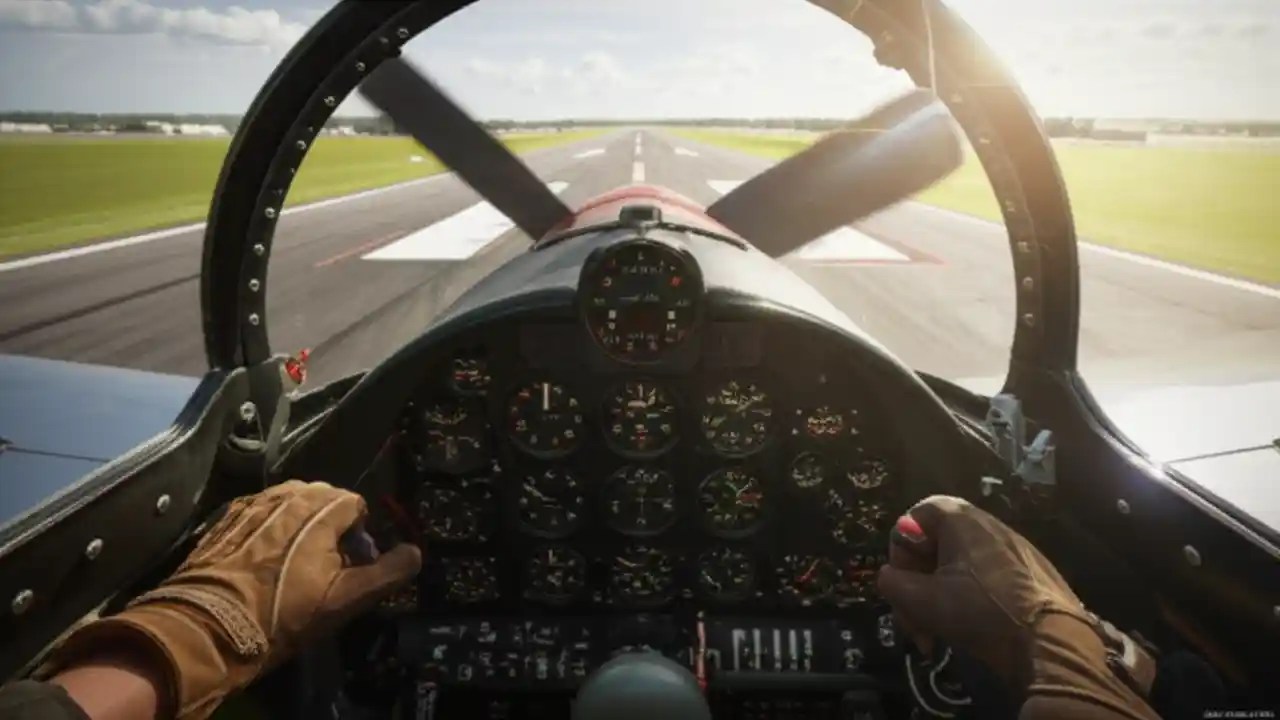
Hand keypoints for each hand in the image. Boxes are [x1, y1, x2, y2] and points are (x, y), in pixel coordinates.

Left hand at [46, 481, 420, 719]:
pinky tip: (262, 562)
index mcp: (321, 508)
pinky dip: (269, 529)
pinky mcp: (226, 517)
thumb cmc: (285, 613)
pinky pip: (260, 513)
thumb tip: (416, 552)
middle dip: (329, 525)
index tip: (349, 565)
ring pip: (290, 503)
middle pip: (322, 499)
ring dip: (299, 526)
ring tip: (292, 564)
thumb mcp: (347, 600)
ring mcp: (253, 502)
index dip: (359, 535)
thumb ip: (388, 572)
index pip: (355, 504)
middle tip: (323, 567)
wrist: (210, 626)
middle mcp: (288, 494)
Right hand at [877, 495, 1158, 719]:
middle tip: (916, 618)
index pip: (916, 514)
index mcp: (961, 520)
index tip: (903, 581)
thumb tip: (890, 576)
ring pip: (961, 567)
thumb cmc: (979, 611)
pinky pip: (989, 578)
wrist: (1051, 641)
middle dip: (919, 583)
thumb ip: (892, 582)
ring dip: (941, 598)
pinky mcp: (1033, 572)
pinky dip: (972, 600)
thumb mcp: (921, 601)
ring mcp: (1015, 548)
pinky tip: (973, 630)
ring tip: (940, 634)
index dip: (901, 548)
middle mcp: (989, 524)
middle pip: (937, 545)